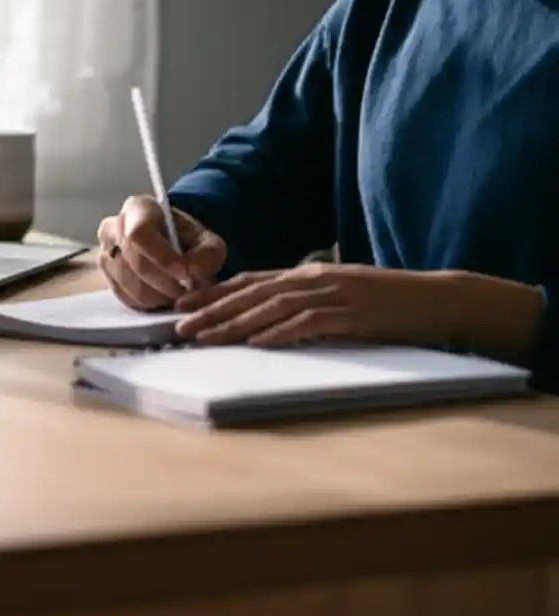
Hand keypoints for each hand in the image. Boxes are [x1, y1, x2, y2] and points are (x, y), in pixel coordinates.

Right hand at [97, 196, 226, 309]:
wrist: (169, 247)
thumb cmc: (186, 239)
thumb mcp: (207, 240)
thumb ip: (207, 254)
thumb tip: (192, 273)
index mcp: (137, 209)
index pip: (140, 234)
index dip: (162, 257)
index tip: (186, 274)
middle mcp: (113, 229)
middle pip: (135, 263)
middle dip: (165, 283)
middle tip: (188, 293)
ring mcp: (105, 256)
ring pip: (130, 285)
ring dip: (158, 297)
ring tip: (178, 295)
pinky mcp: (107, 280)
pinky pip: (126, 299)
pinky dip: (149, 304)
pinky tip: (164, 297)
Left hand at [174, 263, 544, 362]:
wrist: (435, 301)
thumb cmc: (383, 304)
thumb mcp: (334, 296)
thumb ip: (300, 304)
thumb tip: (262, 321)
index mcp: (307, 273)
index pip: (249, 281)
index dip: (213, 292)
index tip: (182, 304)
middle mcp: (314, 278)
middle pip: (253, 293)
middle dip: (213, 310)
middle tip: (180, 326)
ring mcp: (334, 294)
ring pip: (274, 307)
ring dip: (236, 323)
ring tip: (207, 337)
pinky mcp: (354, 314)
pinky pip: (311, 323)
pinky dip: (283, 332)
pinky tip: (259, 342)